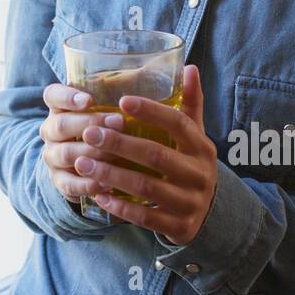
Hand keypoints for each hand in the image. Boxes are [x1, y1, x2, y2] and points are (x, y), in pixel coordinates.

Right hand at [39, 82, 129, 202]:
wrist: (86, 163)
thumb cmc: (106, 127)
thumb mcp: (109, 106)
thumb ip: (123, 92)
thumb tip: (160, 71)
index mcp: (59, 107)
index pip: (53, 95)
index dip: (68, 97)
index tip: (90, 100)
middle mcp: (51, 130)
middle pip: (61, 125)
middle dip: (90, 123)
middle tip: (119, 122)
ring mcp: (52, 156)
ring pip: (65, 154)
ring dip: (91, 153)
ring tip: (116, 154)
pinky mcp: (58, 180)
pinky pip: (68, 184)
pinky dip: (87, 184)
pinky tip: (107, 184)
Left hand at [73, 64, 217, 244]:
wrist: (212, 217)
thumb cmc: (192, 165)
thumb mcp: (195, 137)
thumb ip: (190, 103)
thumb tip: (188, 66)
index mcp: (202, 147)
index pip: (179, 124)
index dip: (151, 112)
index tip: (121, 101)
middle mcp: (199, 174)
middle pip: (156, 155)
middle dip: (119, 143)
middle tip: (88, 133)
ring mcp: (190, 203)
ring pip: (146, 186)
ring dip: (111, 174)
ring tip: (82, 162)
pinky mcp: (179, 227)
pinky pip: (145, 217)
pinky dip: (119, 206)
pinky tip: (97, 194)